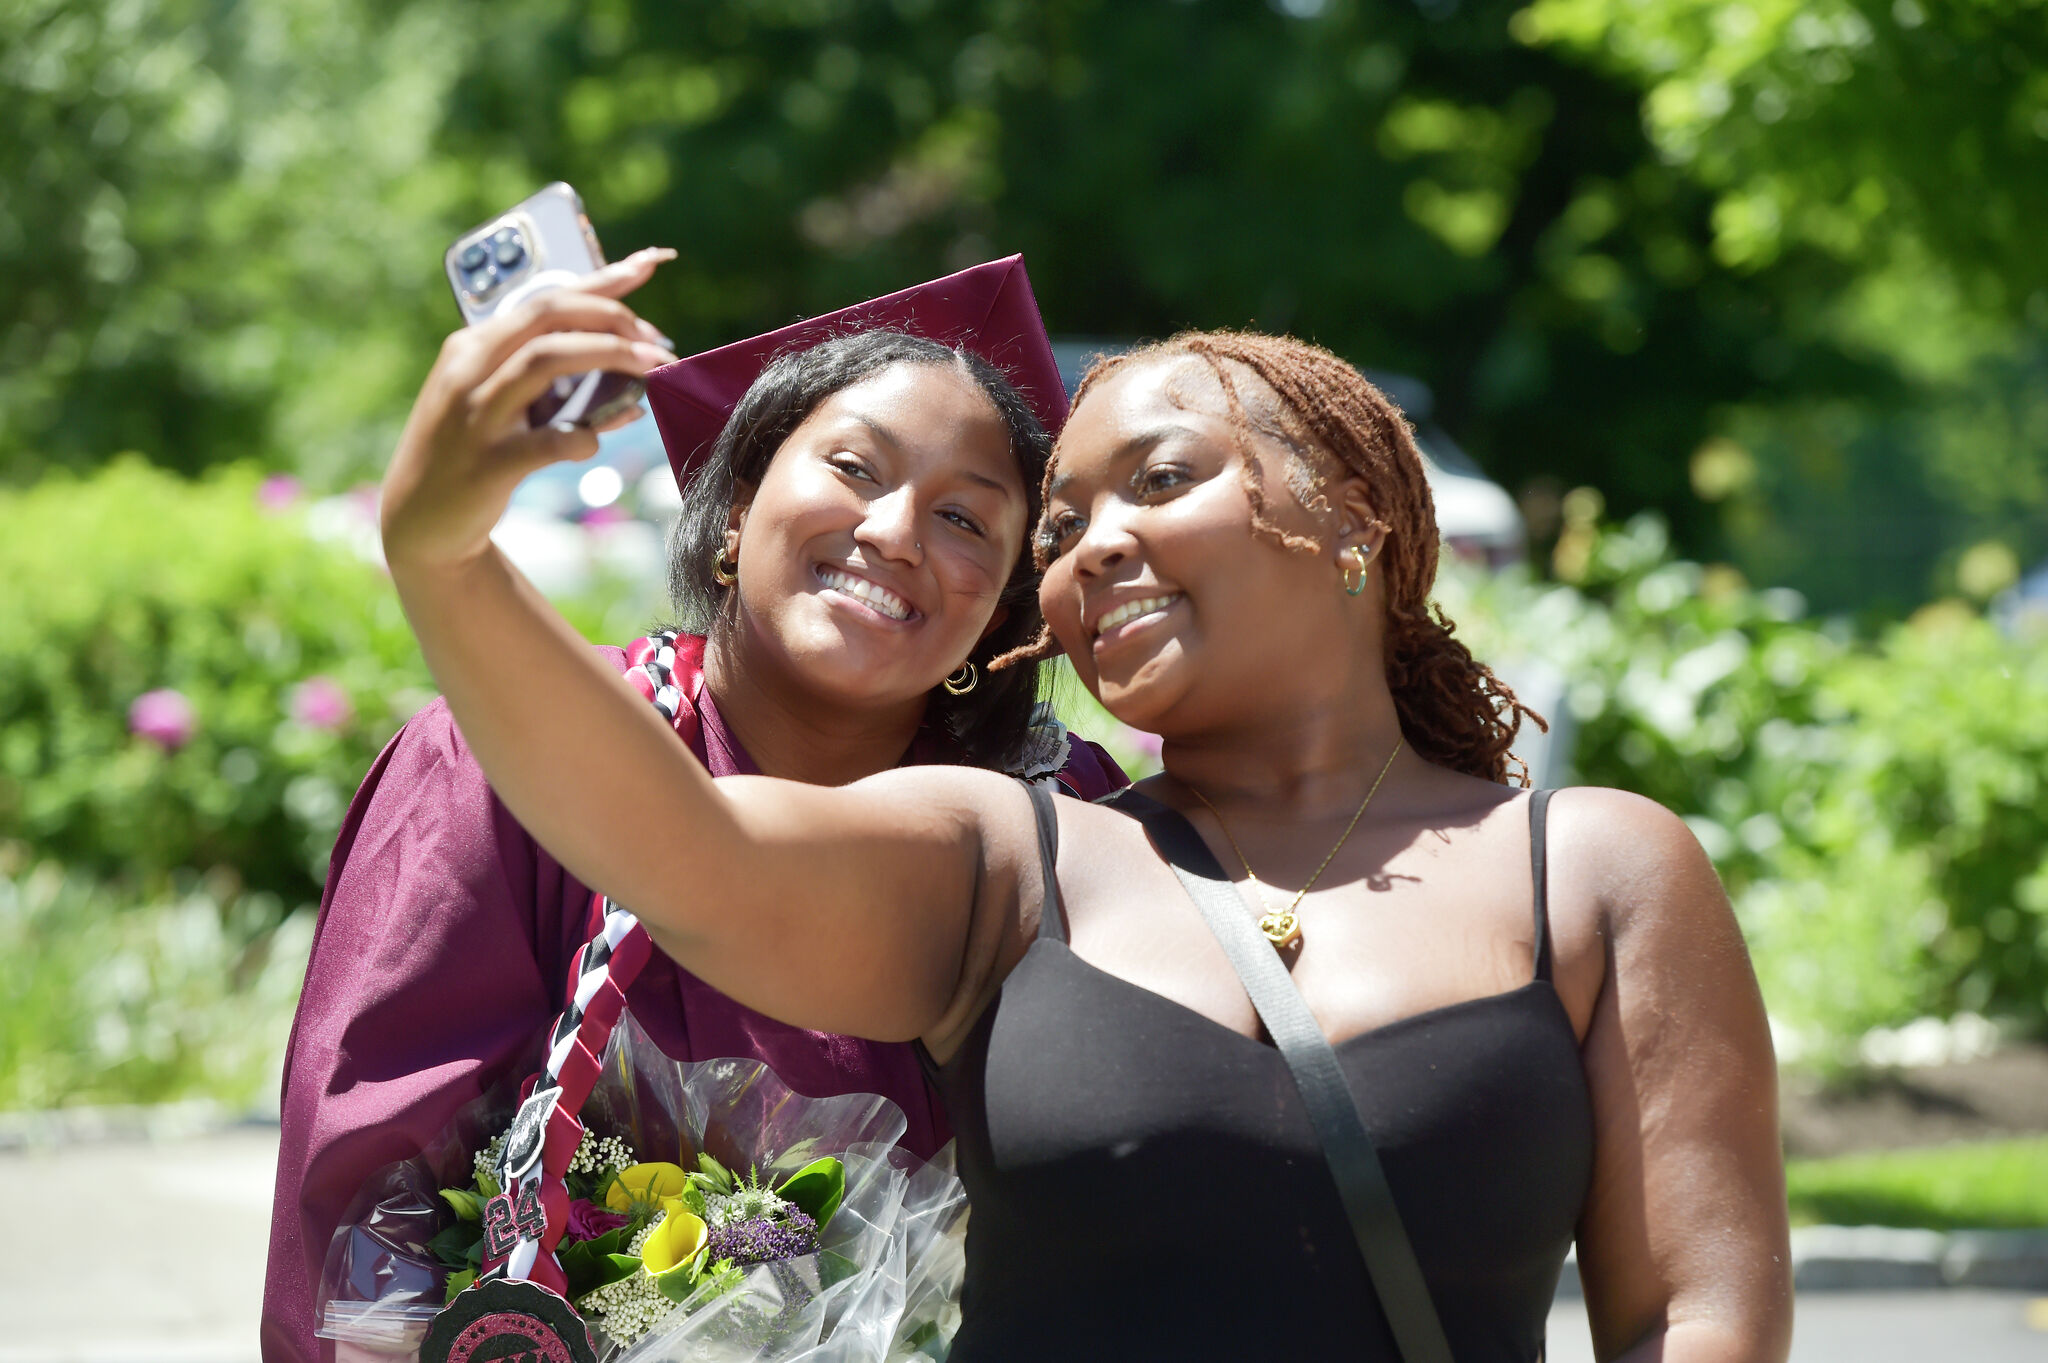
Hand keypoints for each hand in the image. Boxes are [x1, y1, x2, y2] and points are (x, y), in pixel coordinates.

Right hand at [380, 247, 679, 574]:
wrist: (419, 521)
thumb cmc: (472, 455)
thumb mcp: (505, 408)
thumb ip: (559, 392)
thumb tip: (632, 390)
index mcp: (474, 345)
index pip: (546, 296)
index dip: (602, 278)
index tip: (649, 263)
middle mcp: (470, 368)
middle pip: (548, 315)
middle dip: (613, 317)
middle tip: (658, 341)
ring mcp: (475, 414)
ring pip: (544, 360)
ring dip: (609, 356)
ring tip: (653, 369)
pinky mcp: (485, 463)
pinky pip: (544, 441)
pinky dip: (581, 438)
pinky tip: (596, 443)